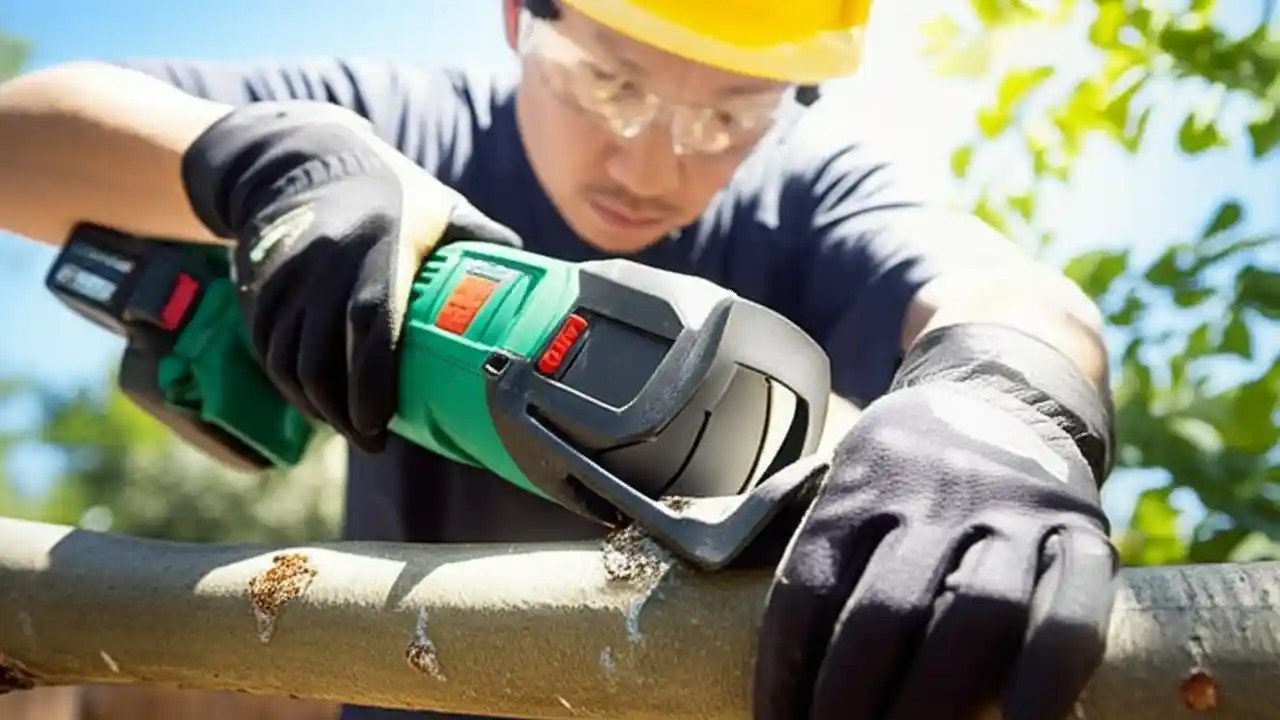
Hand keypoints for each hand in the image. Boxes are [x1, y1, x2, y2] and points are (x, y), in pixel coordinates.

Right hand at [180, 101, 520, 451]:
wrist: (305, 159)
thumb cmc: (391, 193)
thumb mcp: (440, 204)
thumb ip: (481, 240)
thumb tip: (539, 283)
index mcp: (381, 242)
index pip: (371, 321)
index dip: (372, 380)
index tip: (382, 423)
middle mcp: (326, 260)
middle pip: (321, 357)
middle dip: (343, 411)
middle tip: (372, 440)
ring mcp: (287, 274)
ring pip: (288, 360)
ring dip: (315, 405)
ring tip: (347, 427)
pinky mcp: (260, 285)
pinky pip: (266, 348)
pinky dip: (289, 383)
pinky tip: (315, 401)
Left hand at [753, 381, 1117, 719]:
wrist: (1012, 391)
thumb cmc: (908, 471)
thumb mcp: (849, 479)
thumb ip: (820, 552)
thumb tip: (779, 669)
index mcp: (858, 485)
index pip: (805, 592)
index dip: (784, 675)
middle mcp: (932, 494)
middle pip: (883, 614)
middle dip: (852, 703)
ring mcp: (1011, 512)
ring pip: (972, 615)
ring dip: (934, 704)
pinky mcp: (1082, 531)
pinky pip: (1071, 612)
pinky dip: (1047, 679)